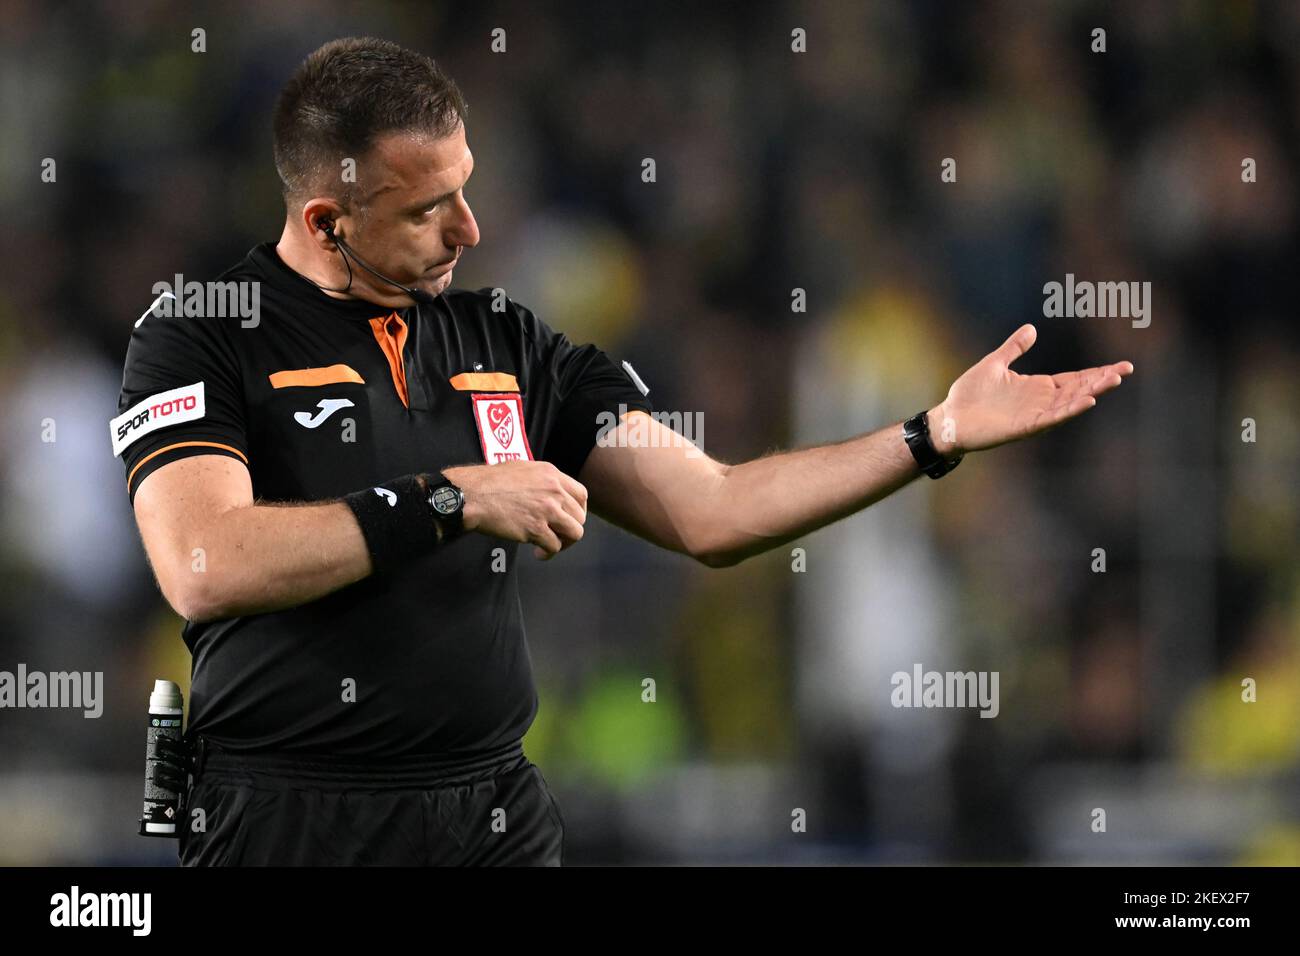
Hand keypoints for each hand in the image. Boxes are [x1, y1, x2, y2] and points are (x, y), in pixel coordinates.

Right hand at [442, 460, 586, 559]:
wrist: (472, 495)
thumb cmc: (489, 482)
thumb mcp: (522, 468)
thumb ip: (541, 479)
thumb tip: (549, 491)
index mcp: (551, 475)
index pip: (582, 494)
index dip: (579, 509)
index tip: (570, 518)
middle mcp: (554, 491)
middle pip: (580, 516)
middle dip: (570, 529)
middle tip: (558, 535)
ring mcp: (547, 510)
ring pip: (575, 533)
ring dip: (564, 543)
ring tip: (549, 546)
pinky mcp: (536, 529)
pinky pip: (554, 546)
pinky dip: (547, 553)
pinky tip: (538, 552)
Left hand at [929, 324, 1133, 455]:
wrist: (950, 417)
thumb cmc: (970, 393)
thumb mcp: (995, 363)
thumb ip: (1014, 348)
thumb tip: (1032, 328)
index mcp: (1038, 387)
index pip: (1075, 378)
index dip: (1097, 372)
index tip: (1121, 365)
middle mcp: (1041, 401)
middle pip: (1079, 389)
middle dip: (1102, 380)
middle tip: (1126, 369)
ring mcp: (1035, 414)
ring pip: (1070, 403)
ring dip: (1092, 392)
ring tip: (1113, 381)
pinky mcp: (1025, 426)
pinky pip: (1052, 417)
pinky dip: (1069, 410)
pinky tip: (1087, 401)